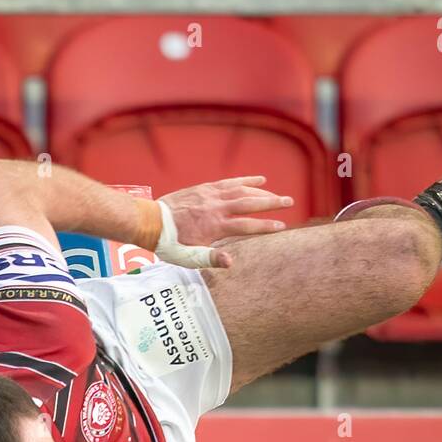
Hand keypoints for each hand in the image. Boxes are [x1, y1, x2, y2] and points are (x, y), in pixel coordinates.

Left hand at [156, 176, 293, 267]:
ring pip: (242, 190)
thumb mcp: (190, 257)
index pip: (247, 226)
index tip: (282, 226)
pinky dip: (246, 180)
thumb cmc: (172, 244)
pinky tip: (259, 179)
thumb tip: (231, 262)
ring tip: (278, 194)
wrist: (152, 222)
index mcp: (215, 226)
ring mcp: (212, 195)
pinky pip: (230, 182)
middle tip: (289, 202)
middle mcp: (217, 208)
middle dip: (271, 203)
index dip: (266, 226)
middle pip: (250, 203)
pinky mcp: (206, 188)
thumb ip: (211, 258)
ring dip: (262, 191)